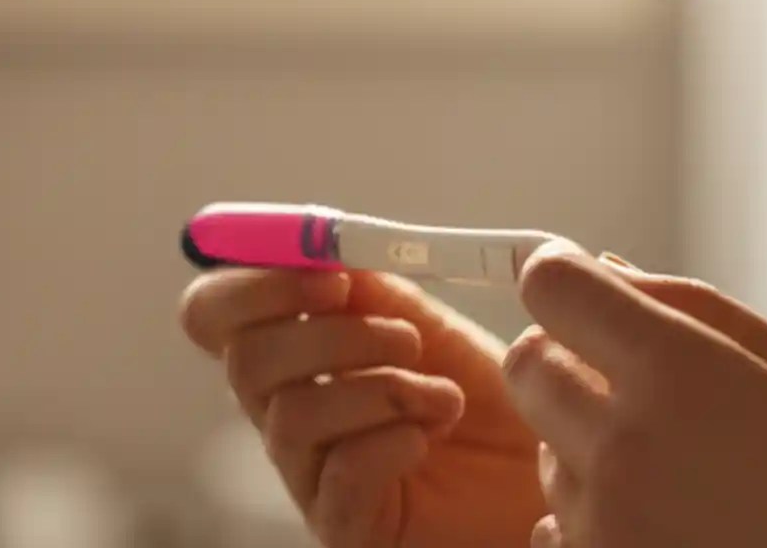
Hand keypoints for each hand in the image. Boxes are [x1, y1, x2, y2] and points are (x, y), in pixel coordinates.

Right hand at [180, 269, 544, 547]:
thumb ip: (371, 287)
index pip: (215, 313)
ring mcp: (313, 475)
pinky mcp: (347, 526)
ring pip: (292, 417)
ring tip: (445, 399)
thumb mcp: (432, 323)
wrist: (552, 456)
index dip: (251, 283)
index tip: (330, 275)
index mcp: (298, 353)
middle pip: (244, 362)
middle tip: (406, 339)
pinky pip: (339, 477)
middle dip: (332, 335)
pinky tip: (430, 438)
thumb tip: (323, 247)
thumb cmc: (491, 396)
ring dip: (383, 390)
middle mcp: (291, 413)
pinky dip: (392, 442)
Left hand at [502, 242, 766, 547]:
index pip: (553, 289)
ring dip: (585, 440)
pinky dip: (590, 512)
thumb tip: (607, 267)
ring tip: (676, 468)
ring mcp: (600, 525)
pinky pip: (552, 524)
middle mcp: (622, 449)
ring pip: (544, 446)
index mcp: (680, 375)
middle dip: (563, 354)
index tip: (575, 281)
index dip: (560, 274)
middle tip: (627, 375)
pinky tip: (662, 520)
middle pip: (527, 365)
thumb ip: (697, 307)